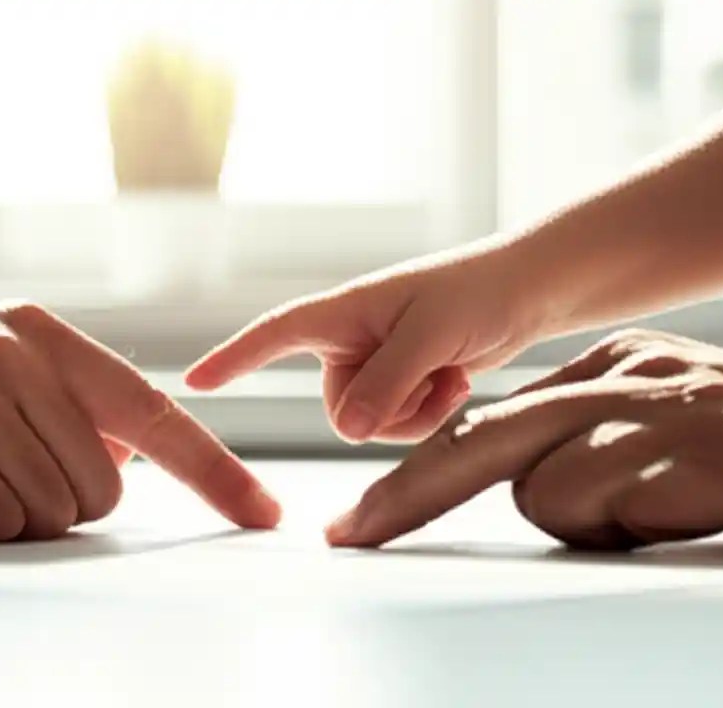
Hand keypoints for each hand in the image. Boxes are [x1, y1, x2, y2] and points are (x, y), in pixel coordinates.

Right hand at [187, 242, 546, 442]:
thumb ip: (388, 382)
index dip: (234, 358)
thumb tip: (348, 430)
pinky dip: (430, 413)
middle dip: (390, 407)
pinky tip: (456, 380)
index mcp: (343, 311)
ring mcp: (377, 364)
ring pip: (370, 425)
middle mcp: (351, 340)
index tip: (193, 382)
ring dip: (416, 412)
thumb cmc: (479, 292)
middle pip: (339, 409)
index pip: (274, 334)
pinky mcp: (402, 383)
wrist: (528, 293)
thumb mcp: (432, 335)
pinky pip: (398, 425)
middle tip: (434, 373)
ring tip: (449, 372)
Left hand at [325, 328, 722, 550]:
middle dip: (406, 495)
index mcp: (608, 365)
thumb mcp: (662, 409)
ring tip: (664, 507)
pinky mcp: (717, 459)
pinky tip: (697, 509)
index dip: (414, 476)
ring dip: (590, 519)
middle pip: (485, 442)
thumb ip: (591, 425)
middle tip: (349, 537)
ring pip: (555, 488)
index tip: (355, 522)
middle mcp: (626, 380)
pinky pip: (630, 509)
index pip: (486, 423)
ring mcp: (670, 415)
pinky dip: (643, 527)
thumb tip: (521, 472)